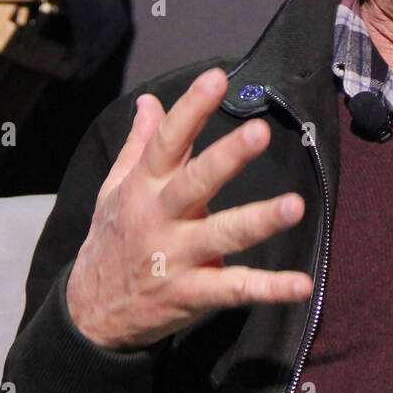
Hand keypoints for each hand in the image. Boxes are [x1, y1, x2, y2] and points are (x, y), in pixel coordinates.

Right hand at [66, 68, 313, 350]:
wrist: (90, 314)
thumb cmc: (113, 241)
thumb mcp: (115, 190)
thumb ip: (139, 145)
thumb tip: (149, 101)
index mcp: (144, 188)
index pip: (167, 141)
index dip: (190, 108)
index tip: (216, 79)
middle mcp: (160, 218)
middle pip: (195, 182)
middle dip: (227, 157)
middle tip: (260, 132)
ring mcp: (176, 258)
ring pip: (222, 235)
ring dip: (259, 220)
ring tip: (295, 205)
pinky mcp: (192, 294)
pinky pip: (235, 290)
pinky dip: (270, 289)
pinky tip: (303, 285)